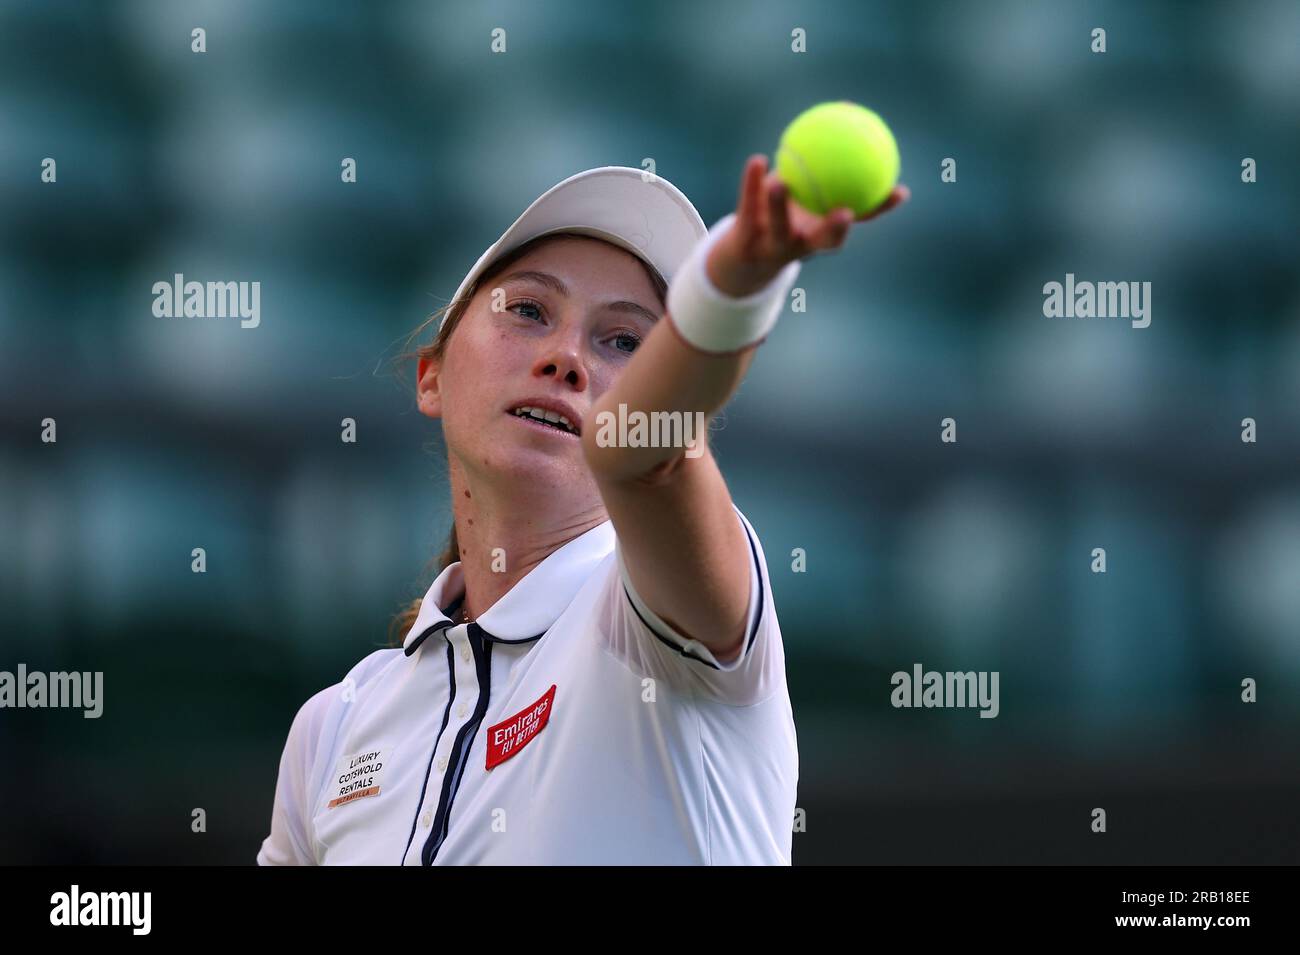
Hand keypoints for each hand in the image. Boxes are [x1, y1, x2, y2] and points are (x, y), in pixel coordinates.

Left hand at [706, 153, 908, 297]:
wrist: (744, 253)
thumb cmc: (785, 212)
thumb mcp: (805, 188)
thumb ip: (826, 159)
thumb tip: (847, 108)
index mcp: (825, 232)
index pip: (858, 221)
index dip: (879, 208)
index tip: (899, 191)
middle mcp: (803, 244)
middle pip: (824, 242)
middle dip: (836, 229)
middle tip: (845, 211)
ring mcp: (773, 246)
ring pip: (779, 229)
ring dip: (780, 208)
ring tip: (781, 183)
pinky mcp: (745, 239)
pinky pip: (749, 207)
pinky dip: (752, 184)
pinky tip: (757, 161)